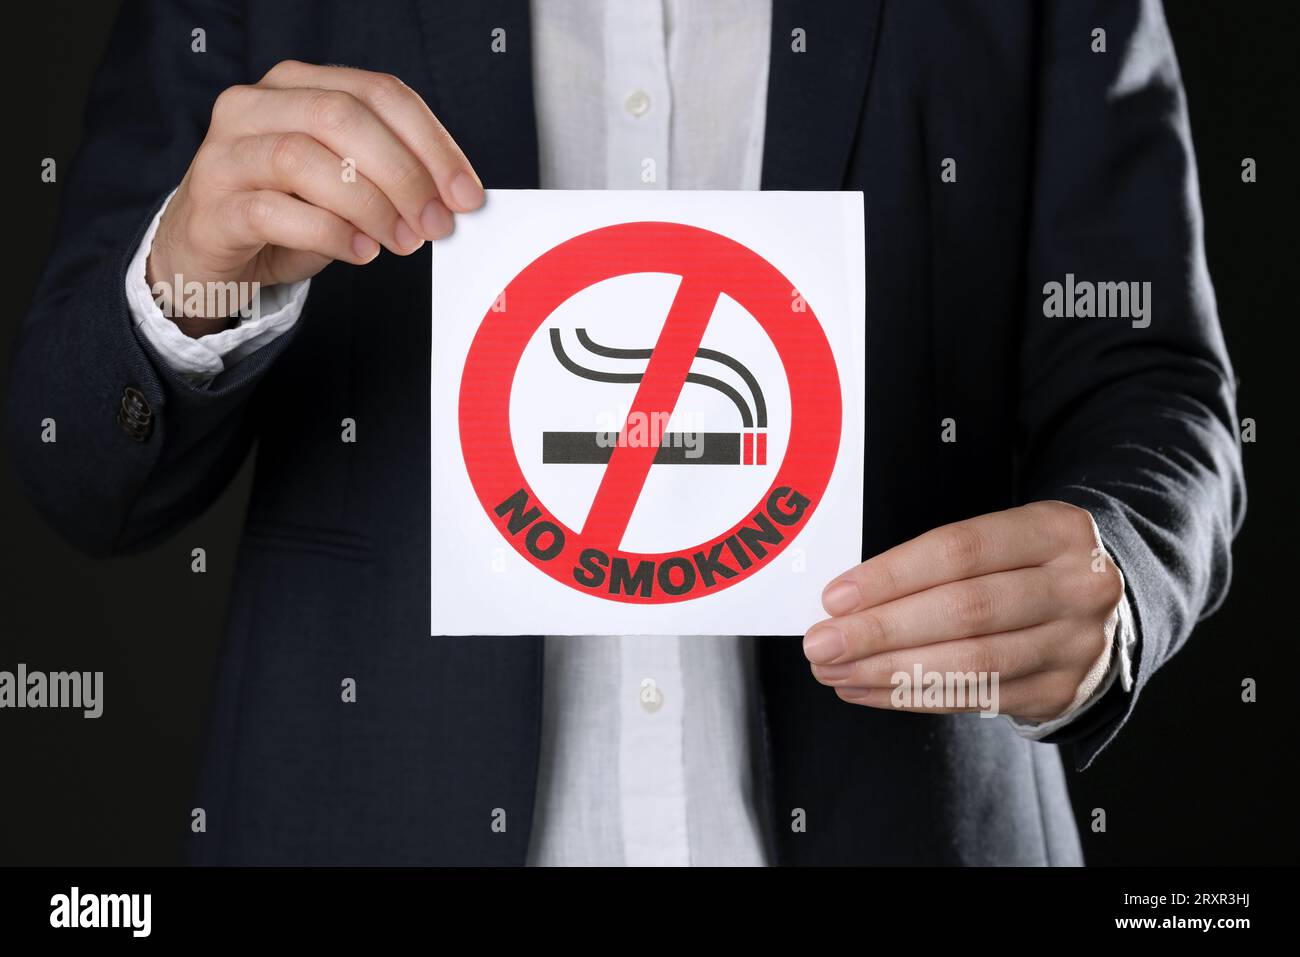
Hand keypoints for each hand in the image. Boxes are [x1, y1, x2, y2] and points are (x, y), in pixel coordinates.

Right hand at [147, 60, 482, 334]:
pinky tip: (360, 252)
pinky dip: (328, 233)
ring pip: (302, 157)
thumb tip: (452, 199)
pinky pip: (273, 211)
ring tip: (402, 241)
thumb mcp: (342, 186)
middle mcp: (254, 106)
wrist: (206, 254)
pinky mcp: (212, 207)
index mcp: (296, 86)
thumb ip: (389, 179)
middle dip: (404, 173)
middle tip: (437, 222)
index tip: (466, 194)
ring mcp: (225, 154)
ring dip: (369, 204)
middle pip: (341, 116)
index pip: (377, 93)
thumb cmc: (283, 215)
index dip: (432, 142)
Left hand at [802, 501, 1124, 721]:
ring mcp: (1074, 644)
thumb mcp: (1004, 539)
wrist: (1109, 609)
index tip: (835, 597)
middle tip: (822, 643)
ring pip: (970, 663)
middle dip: (880, 631)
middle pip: (964, 611)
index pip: (960, 550)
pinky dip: (913, 696)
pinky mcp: (1061, 691)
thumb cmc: (1026, 566)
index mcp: (1055, 530)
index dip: (892, 575)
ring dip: (888, 671)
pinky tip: (869, 690)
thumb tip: (846, 599)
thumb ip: (938, 561)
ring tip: (835, 672)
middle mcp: (1075, 587)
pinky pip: (974, 697)